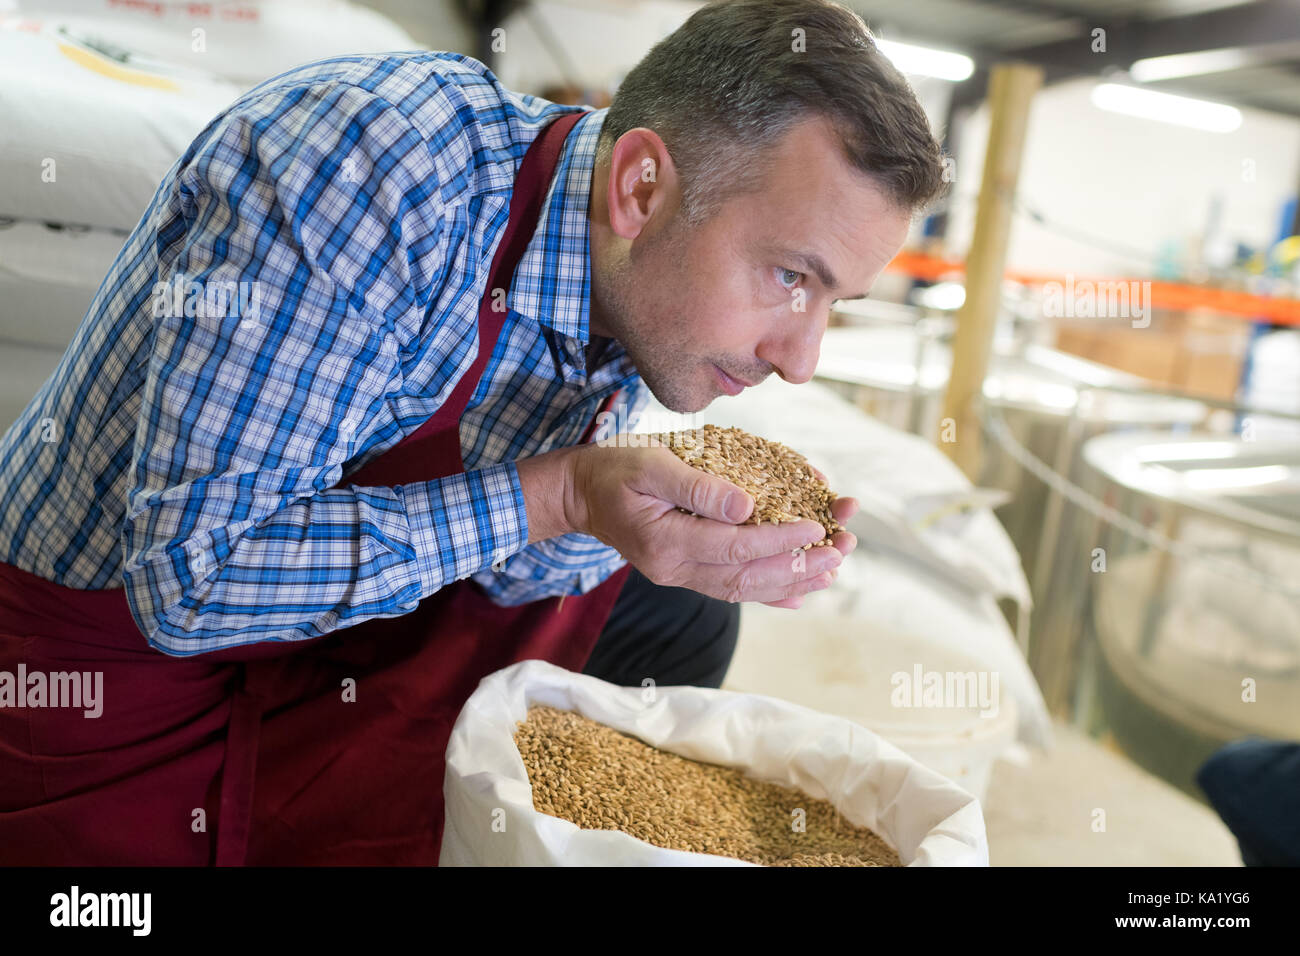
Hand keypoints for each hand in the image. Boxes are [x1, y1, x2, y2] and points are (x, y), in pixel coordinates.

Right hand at [565, 441, 845, 604]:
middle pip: (746, 576)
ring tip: (830, 571)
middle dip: (797, 566)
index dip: (780, 539)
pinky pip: (730, 588)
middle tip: (839, 551)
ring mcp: (679, 576)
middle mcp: (675, 569)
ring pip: (743, 588)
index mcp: (667, 542)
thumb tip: (747, 506)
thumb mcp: (651, 465)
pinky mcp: (684, 572)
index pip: (736, 546)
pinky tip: (797, 594)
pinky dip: (767, 593)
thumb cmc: (614, 470)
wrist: (578, 493)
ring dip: (790, 582)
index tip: (815, 527)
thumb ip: (698, 487)